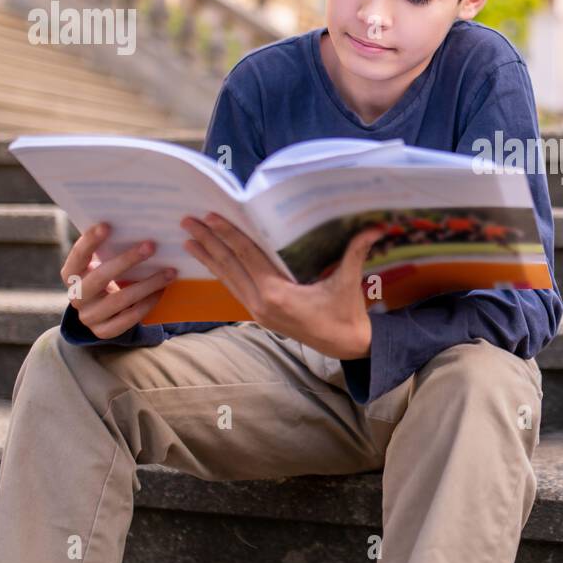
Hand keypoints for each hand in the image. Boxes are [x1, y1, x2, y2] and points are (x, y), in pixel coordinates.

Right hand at [63, 222, 176, 338]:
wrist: (101, 313)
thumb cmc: (106, 278)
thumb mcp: (101, 265)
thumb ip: (109, 250)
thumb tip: (136, 226)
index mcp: (71, 275)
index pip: (78, 256)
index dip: (90, 241)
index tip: (107, 225)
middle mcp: (76, 296)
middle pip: (100, 278)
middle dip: (127, 260)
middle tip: (151, 245)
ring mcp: (89, 316)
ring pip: (120, 299)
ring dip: (148, 284)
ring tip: (170, 272)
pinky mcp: (104, 331)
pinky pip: (129, 318)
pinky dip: (147, 303)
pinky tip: (162, 291)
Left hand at [181, 212, 385, 359]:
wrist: (346, 345)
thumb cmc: (346, 313)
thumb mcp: (348, 281)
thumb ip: (356, 251)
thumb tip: (376, 226)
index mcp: (277, 294)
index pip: (247, 257)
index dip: (228, 235)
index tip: (210, 217)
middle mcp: (261, 303)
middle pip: (229, 266)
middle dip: (208, 242)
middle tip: (187, 220)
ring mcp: (258, 311)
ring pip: (227, 279)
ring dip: (209, 257)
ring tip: (189, 238)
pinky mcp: (261, 315)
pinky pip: (235, 289)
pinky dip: (222, 273)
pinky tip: (212, 262)